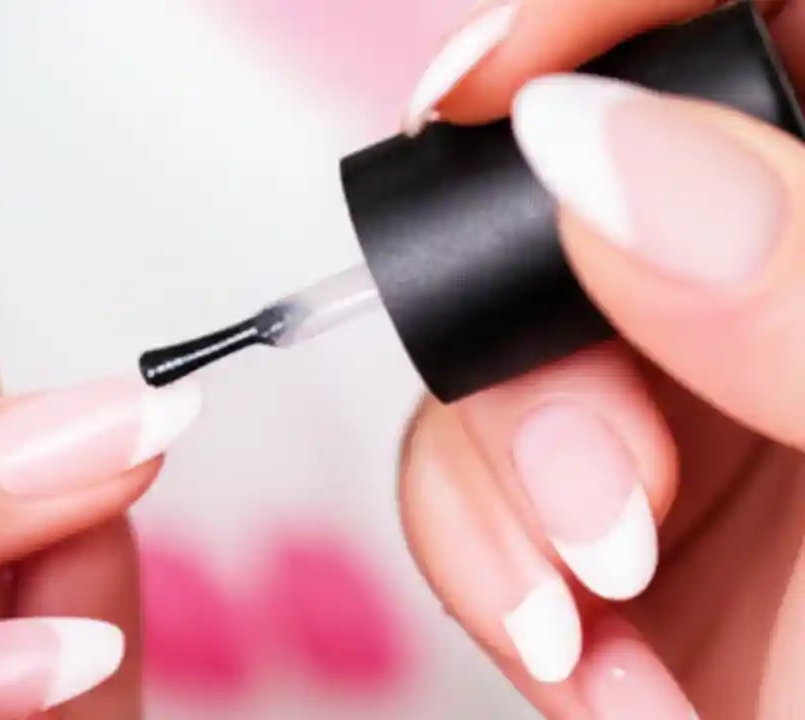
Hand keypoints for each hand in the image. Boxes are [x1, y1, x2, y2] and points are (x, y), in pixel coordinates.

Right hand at [399, 1, 804, 717]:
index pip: (743, 20)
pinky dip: (481, 556)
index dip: (600, 22)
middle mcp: (760, 293)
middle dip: (530, 327)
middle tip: (603, 449)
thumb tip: (596, 146)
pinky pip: (448, 464)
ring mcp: (666, 396)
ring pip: (476, 337)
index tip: (493, 94)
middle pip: (558, 192)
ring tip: (594, 583)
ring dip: (499, 475)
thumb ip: (785, 282)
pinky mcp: (580, 498)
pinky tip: (582, 643)